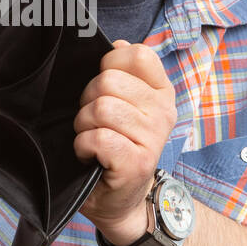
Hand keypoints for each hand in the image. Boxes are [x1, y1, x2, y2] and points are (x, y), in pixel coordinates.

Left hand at [73, 41, 177, 245]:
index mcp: (161, 92)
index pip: (137, 54)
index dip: (109, 64)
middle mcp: (163, 112)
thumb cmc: (115, 147)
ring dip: (83, 125)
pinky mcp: (137, 162)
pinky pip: (97, 137)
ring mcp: (153, 138)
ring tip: (92, 139)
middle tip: (93, 122)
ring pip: (100, 108)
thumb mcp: (123, 106)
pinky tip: (90, 156)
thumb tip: (117, 43)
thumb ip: (122, 73)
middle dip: (87, 100)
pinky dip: (83, 146)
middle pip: (108, 81)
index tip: (104, 88)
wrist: (119, 201)